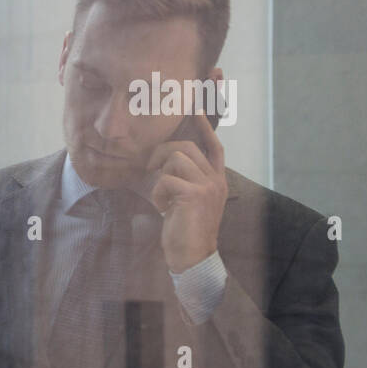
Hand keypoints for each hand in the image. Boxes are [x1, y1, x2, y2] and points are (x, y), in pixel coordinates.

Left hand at [148, 110, 227, 271]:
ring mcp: (208, 186)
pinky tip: (163, 210)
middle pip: (185, 147)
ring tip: (162, 198)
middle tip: (150, 170)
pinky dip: (157, 193)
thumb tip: (160, 164)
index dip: (204, 127)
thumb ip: (182, 181)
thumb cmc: (184, 231)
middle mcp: (216, 180)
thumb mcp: (186, 202)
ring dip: (159, 176)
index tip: (196, 108)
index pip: (214, 146)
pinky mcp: (195, 195)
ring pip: (175, 158)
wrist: (193, 258)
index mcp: (216, 180)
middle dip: (160, 153)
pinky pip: (166, 179)